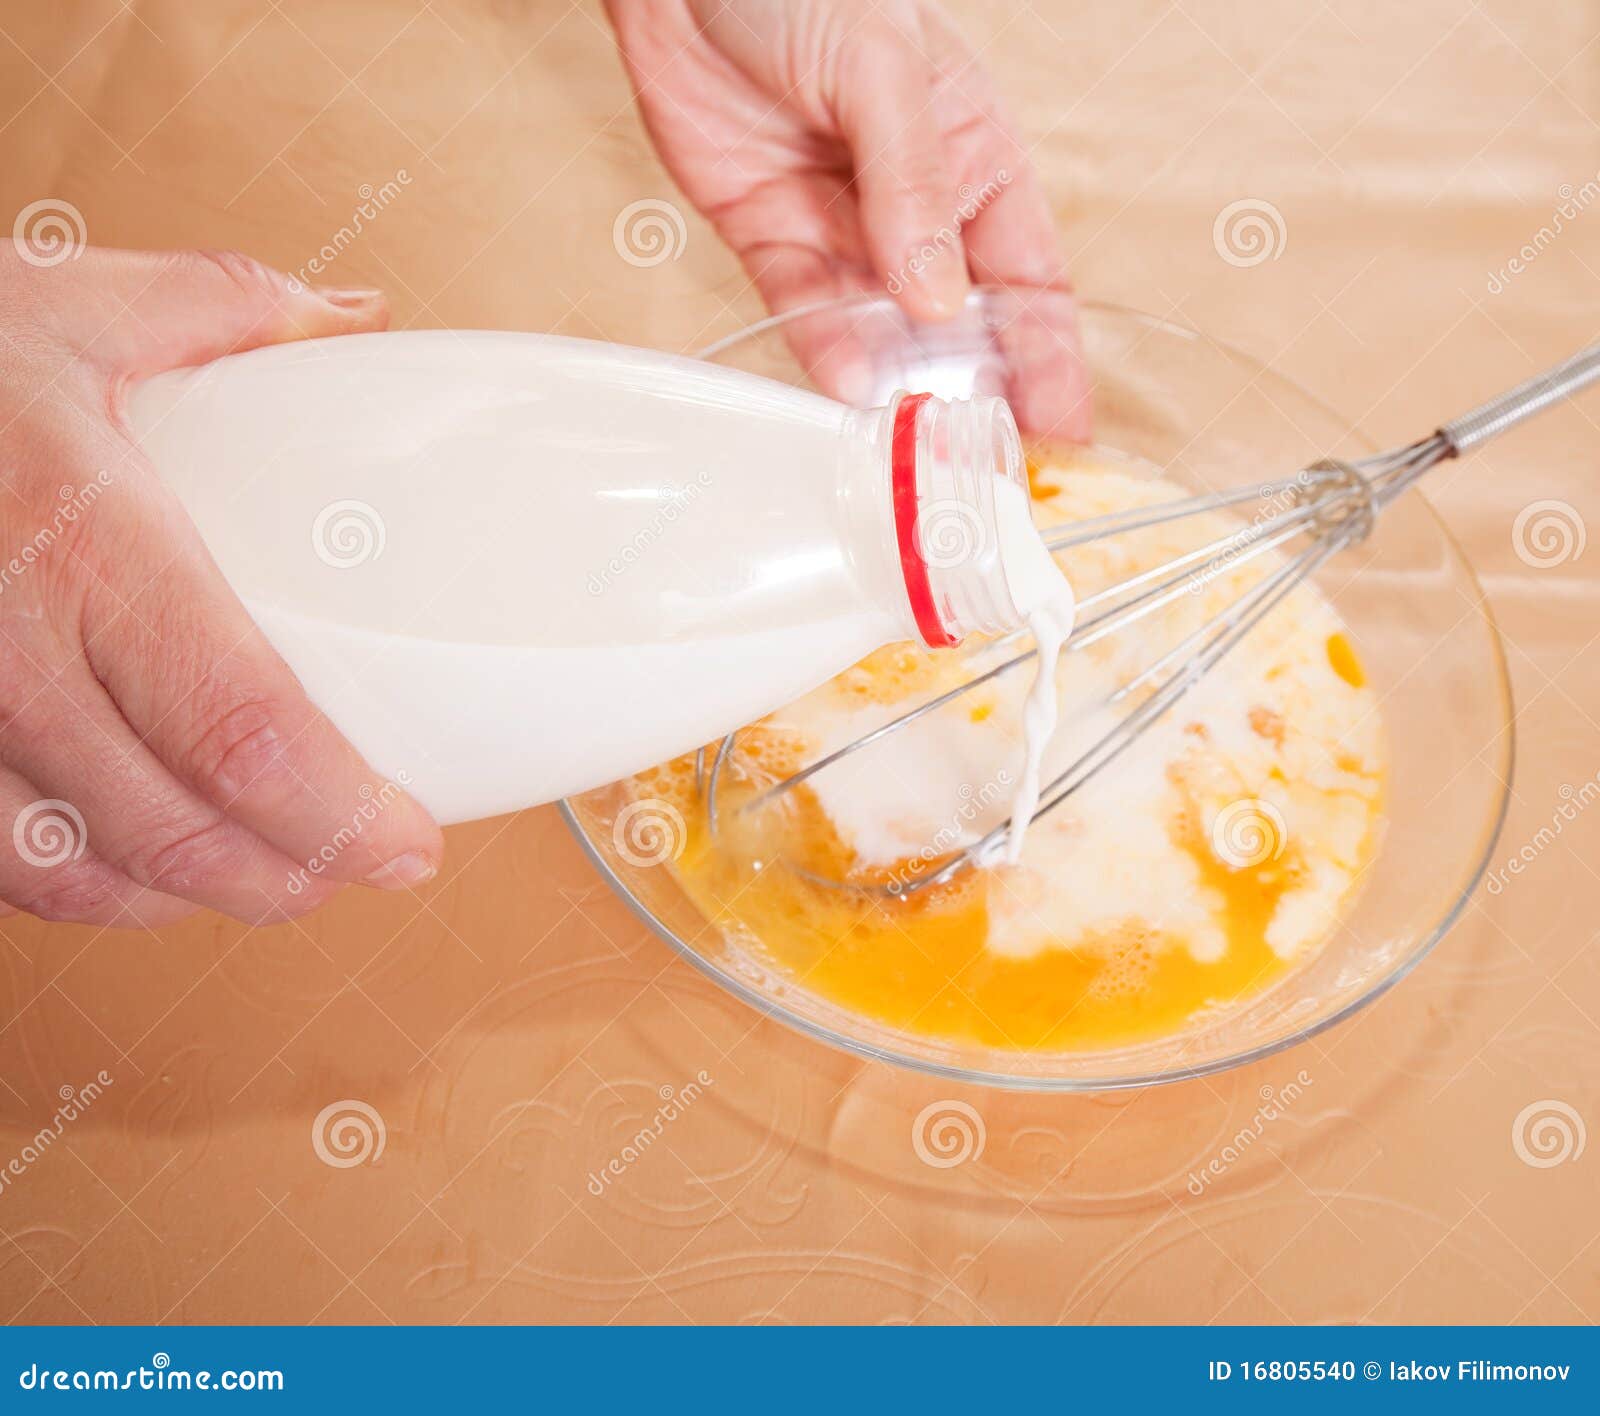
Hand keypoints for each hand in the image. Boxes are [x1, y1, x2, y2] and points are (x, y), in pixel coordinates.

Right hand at [0, 243, 442, 926]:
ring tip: (280, 873)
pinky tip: (153, 866)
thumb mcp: (72, 306)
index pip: (239, 730)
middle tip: (366, 864)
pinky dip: (92, 885)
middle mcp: (4, 654)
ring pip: (79, 875)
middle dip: (290, 877)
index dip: (339, 815)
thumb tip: (357, 322)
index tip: (410, 841)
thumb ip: (227, 310)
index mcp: (84, 546)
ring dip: (197, 896)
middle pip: (172, 833)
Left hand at [605, 0, 1087, 436]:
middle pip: (958, 323)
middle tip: (981, 459)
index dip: (1049, 356)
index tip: (1061, 427)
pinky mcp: (774, 240)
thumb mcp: (883, 69)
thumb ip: (912, 184)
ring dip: (895, 383)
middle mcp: (917, 208)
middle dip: (973, 391)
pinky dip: (822, 350)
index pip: (1029, 277)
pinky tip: (846, 385)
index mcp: (976, 159)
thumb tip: (941, 296)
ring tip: (912, 439)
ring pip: (879, 330)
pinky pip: (804, 311)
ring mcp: (845, 229)